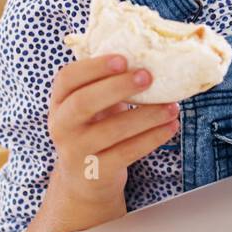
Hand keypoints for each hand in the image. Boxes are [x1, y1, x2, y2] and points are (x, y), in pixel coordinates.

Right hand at [46, 54, 180, 204]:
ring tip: (172, 106)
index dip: (94, 67)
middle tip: (148, 76)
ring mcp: (76, 151)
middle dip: (117, 87)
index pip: (67, 78)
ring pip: (110, 130)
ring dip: (146, 116)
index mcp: (60, 101)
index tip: (123, 59)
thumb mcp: (92, 104)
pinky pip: (127, 152)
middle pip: (83, 102)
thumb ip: (106, 82)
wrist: (84, 181)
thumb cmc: (95, 128)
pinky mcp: (96, 172)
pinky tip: (171, 126)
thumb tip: (148, 51)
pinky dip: (152, 138)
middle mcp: (61, 125)